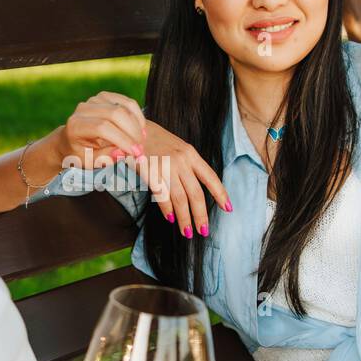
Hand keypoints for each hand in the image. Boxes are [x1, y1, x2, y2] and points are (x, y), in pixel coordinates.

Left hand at [59, 91, 147, 163]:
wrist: (71, 139)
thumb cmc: (81, 153)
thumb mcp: (90, 162)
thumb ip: (105, 158)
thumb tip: (121, 152)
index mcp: (76, 125)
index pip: (102, 128)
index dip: (122, 139)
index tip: (136, 153)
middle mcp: (83, 109)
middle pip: (115, 114)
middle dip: (132, 132)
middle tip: (141, 149)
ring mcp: (95, 100)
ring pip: (124, 107)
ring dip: (137, 125)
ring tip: (141, 141)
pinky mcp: (106, 97)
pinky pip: (128, 103)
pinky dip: (138, 116)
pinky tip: (140, 130)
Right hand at [132, 119, 231, 238]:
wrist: (132, 128)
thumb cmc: (156, 140)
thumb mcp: (178, 147)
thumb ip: (188, 165)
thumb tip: (196, 192)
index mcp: (191, 154)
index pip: (211, 177)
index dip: (221, 194)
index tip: (228, 208)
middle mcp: (181, 160)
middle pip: (196, 193)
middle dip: (201, 215)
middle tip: (203, 230)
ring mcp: (166, 166)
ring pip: (180, 199)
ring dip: (184, 218)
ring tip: (187, 232)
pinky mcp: (150, 172)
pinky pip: (162, 196)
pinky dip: (167, 210)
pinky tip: (171, 219)